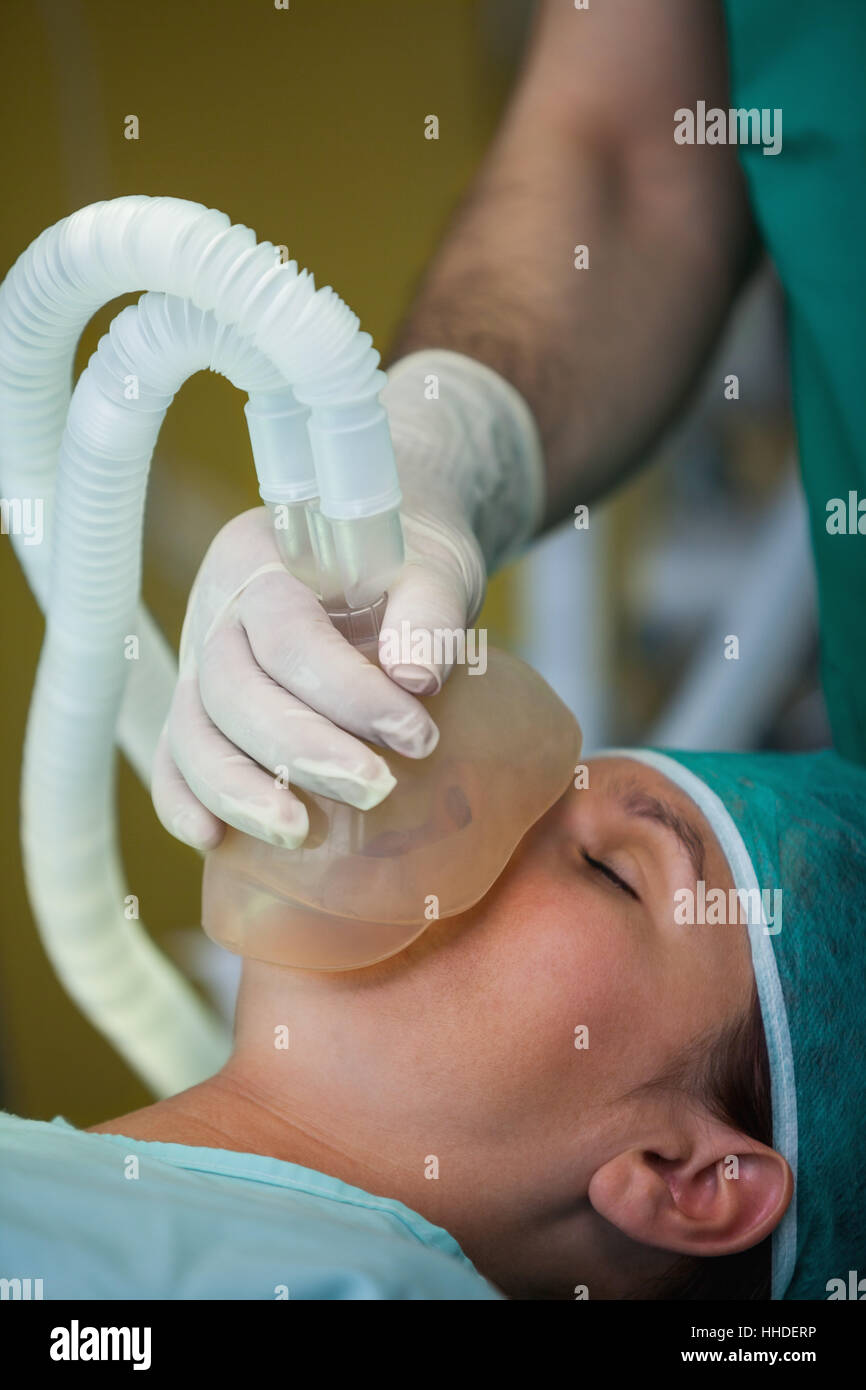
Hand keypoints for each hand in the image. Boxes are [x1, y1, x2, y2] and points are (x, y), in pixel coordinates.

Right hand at [151, 499, 484, 850]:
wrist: (375, 544)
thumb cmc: (403, 558)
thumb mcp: (432, 565)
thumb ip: (430, 612)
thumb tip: (415, 678)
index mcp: (262, 562)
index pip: (289, 637)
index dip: (348, 694)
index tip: (416, 735)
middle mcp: (217, 611)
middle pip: (232, 691)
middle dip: (301, 751)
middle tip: (376, 790)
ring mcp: (197, 661)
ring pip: (192, 732)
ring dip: (240, 791)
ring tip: (299, 835)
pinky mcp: (198, 706)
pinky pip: (173, 756)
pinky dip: (183, 800)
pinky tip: (214, 841)